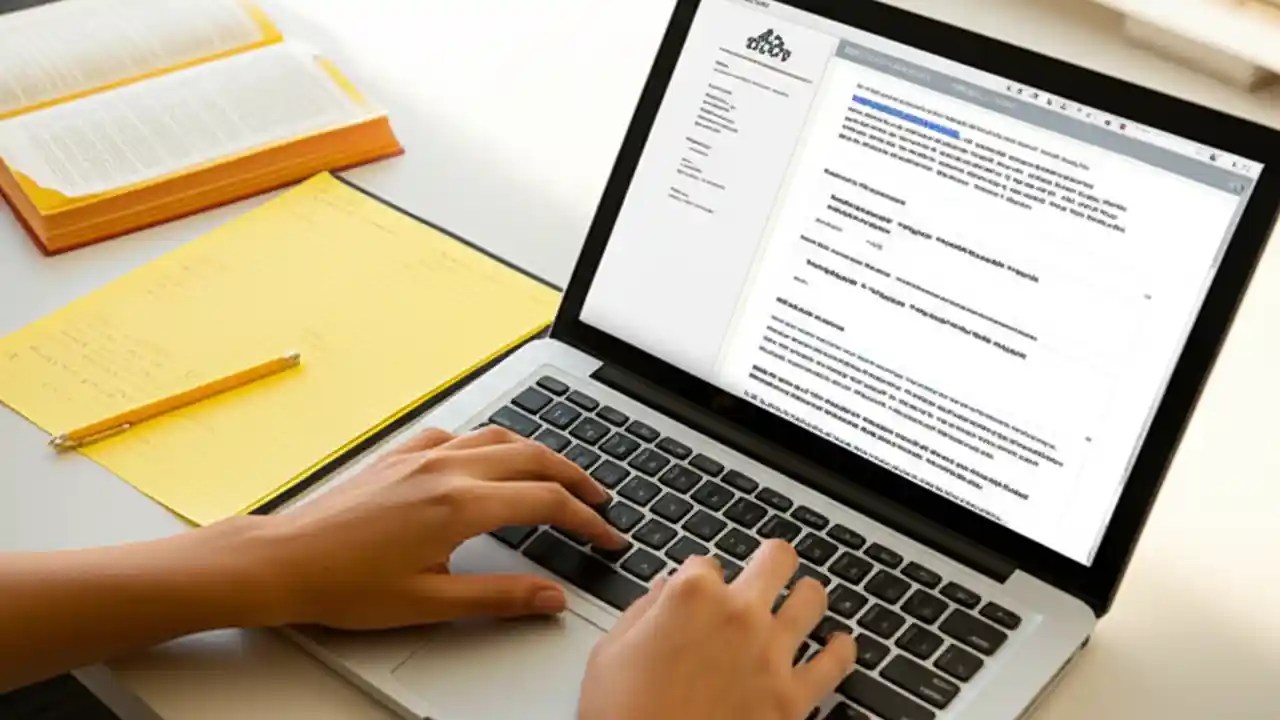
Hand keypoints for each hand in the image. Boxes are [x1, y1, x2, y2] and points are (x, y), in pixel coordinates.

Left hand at [251, 426, 627, 628]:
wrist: (284, 561)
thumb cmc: (345, 584)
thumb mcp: (431, 602)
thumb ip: (500, 597)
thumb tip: (551, 597)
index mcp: (459, 506)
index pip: (547, 504)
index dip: (588, 521)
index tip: (608, 536)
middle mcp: (446, 470)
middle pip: (534, 459)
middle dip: (576, 479)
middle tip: (602, 500)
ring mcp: (423, 457)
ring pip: (501, 437)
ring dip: (540, 454)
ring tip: (560, 475)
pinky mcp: (401, 455)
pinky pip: (460, 435)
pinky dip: (492, 442)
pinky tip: (492, 458)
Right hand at [580, 541, 856, 719]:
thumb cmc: (623, 717)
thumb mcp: (610, 653)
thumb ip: (643, 612)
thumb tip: (663, 590)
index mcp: (690, 596)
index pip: (707, 562)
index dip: (702, 576)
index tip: (701, 590)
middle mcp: (738, 614)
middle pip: (776, 559)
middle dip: (771, 562)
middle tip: (770, 570)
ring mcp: (771, 653)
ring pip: (812, 598)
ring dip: (806, 596)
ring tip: (803, 599)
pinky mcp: (794, 697)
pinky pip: (836, 661)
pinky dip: (840, 649)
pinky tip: (838, 644)